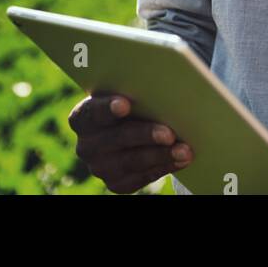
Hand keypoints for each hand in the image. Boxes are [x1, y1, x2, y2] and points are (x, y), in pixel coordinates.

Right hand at [68, 93, 192, 193]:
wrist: (130, 132)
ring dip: (161, 155)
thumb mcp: (129, 93)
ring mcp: (99, 167)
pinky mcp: (116, 183)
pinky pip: (141, 177)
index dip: (107, 108)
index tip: (125, 105)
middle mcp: (86, 145)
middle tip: (169, 134)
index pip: (92, 112)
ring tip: (185, 150)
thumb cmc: (134, 104)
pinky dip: (164, 166)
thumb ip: (137, 89)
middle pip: (117, 139)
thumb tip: (166, 83)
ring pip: (132, 161)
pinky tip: (181, 160)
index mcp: (82, 117)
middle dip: (145, 135)